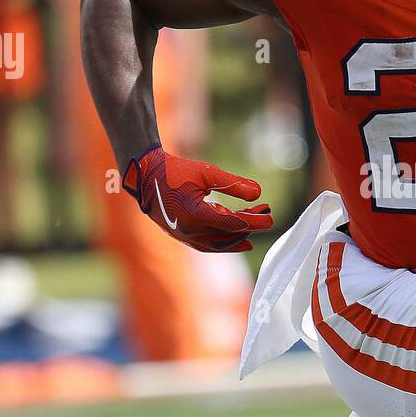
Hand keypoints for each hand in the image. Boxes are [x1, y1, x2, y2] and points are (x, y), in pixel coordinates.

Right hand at [122, 145, 272, 251]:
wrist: (145, 177)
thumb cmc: (176, 171)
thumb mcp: (206, 172)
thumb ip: (233, 183)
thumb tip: (258, 193)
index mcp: (196, 215)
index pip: (233, 224)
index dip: (255, 221)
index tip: (270, 216)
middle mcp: (190, 231)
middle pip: (229, 235)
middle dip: (250, 226)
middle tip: (267, 216)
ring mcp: (184, 237)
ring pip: (218, 244)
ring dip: (238, 237)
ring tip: (253, 230)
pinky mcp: (181, 237)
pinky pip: (206, 245)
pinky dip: (223, 242)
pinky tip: (236, 238)